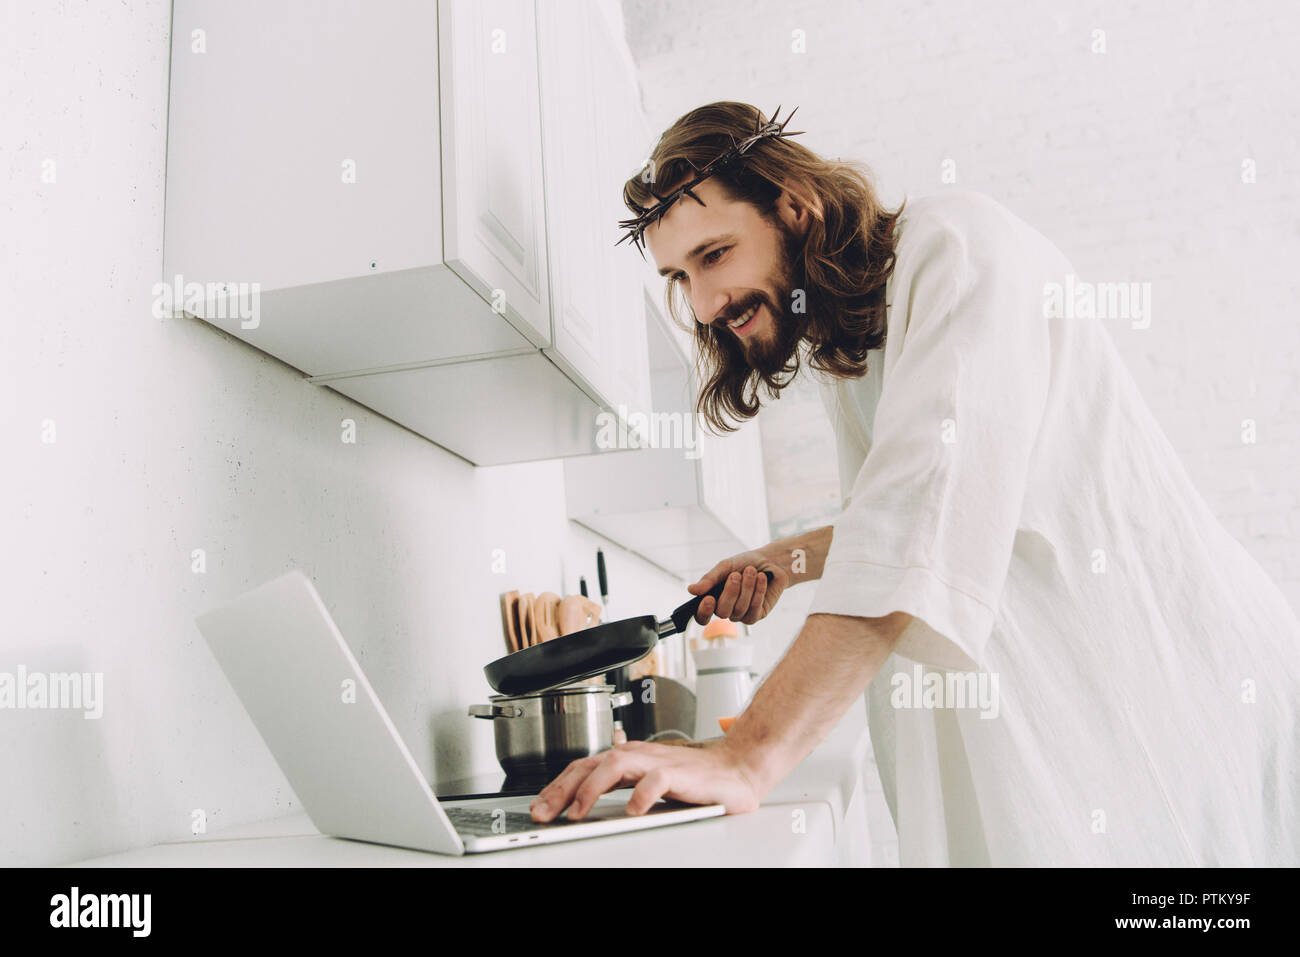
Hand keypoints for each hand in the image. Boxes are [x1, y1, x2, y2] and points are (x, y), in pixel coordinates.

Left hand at [529, 739, 762, 821]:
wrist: (739, 768)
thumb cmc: (697, 779)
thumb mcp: (651, 783)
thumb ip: (624, 788)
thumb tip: (585, 807)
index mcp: (630, 758)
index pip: (584, 766)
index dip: (558, 786)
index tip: (539, 808)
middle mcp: (640, 755)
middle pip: (592, 762)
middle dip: (563, 789)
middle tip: (544, 814)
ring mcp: (661, 761)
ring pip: (617, 763)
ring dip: (592, 788)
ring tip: (577, 813)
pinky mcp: (684, 773)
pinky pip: (658, 778)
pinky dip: (642, 793)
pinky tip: (631, 811)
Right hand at [688, 550, 787, 625]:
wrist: (770, 561)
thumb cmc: (745, 563)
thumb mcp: (725, 567)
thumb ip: (709, 579)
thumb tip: (691, 590)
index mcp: (714, 599)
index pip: (702, 616)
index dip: (703, 612)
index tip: (709, 598)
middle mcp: (726, 610)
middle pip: (722, 612)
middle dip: (730, 592)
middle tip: (736, 574)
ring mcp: (742, 614)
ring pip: (740, 609)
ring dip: (747, 587)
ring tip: (752, 571)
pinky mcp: (757, 615)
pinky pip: (754, 610)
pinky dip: (758, 592)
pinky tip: (761, 578)